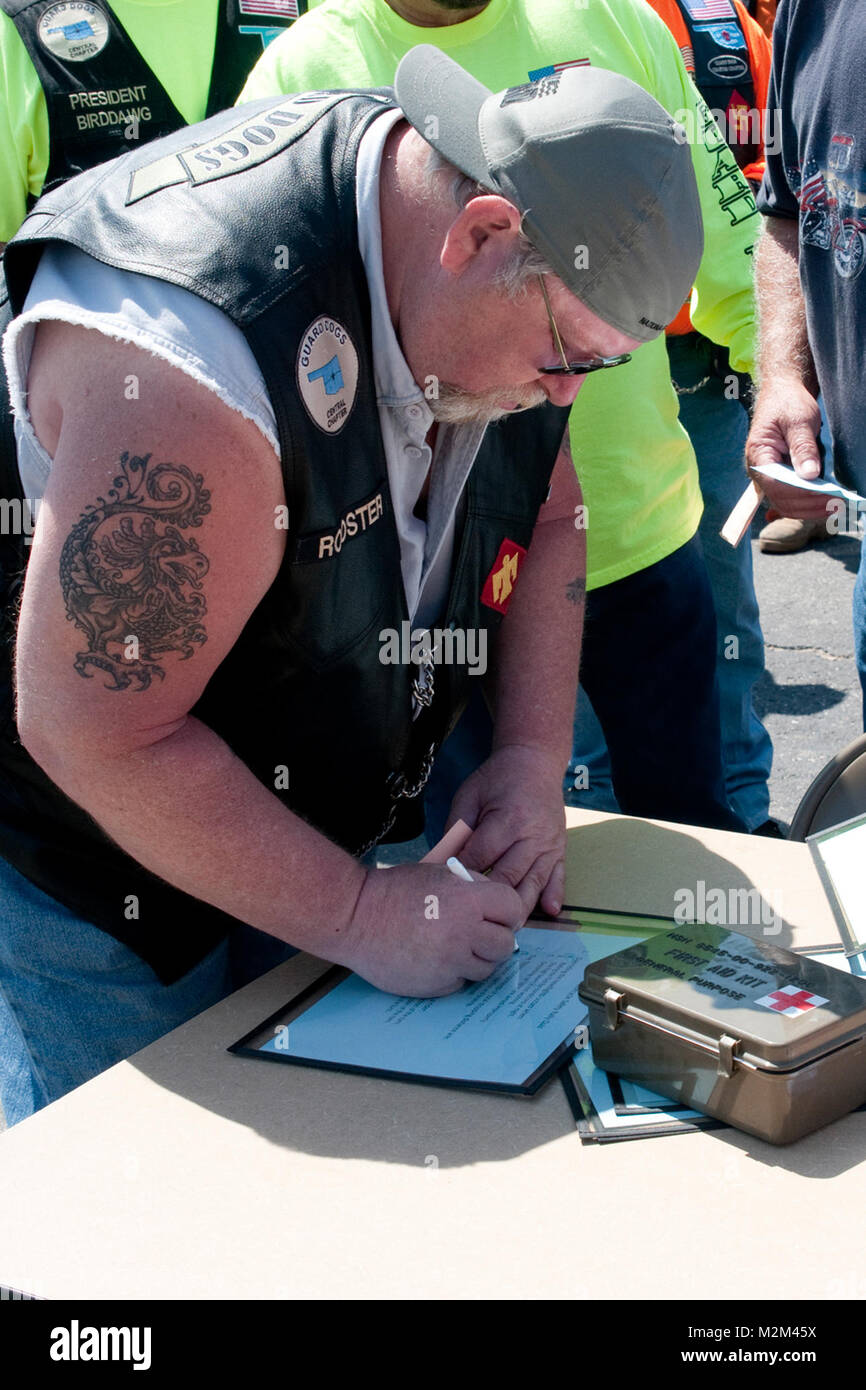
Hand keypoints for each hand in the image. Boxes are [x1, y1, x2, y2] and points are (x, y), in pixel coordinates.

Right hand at [341, 863, 522, 996]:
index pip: (513, 910)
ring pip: (485, 969)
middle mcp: (465, 935)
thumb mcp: (439, 874)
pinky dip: (453, 974)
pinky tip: (434, 959)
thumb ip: (472, 887)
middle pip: (505, 945)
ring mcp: (450, 963)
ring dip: (475, 959)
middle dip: (495, 939)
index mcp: (468, 901)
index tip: (496, 915)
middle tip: (477, 934)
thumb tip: (497, 905)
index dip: (506, 912)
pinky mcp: (436, 985)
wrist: (355, 918)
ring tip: (453, 946)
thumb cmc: (394, 891)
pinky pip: (460, 983)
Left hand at [446, 744, 566, 917]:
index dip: (461, 873)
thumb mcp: (469, 795)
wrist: (535, 762)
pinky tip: (547, 912)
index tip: (445, 889)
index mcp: (508, 819)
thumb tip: (441, 862)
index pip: (481, 856)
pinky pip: (559, 877)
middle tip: (468, 915)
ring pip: (533, 883)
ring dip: (517, 906)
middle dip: (487, 897)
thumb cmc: (498, 778)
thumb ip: (457, 828)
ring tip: (500, 926)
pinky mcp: (560, 849)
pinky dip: (553, 895)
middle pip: (508, 876)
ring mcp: (549, 844)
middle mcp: (533, 835)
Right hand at [745, 379, 829, 519]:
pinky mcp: (779, 477)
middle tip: (838, 504)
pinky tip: (823, 504)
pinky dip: (806, 504)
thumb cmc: (787, 403)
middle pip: (781, 500)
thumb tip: (810, 475)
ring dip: (809, 508)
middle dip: (809, 505)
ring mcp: (768, 477)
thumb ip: (803, 448)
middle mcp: (760, 471)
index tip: (827, 494)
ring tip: (834, 506)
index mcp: (759, 455)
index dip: (802, 493)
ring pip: (786, 504)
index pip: (777, 485)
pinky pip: (790, 498)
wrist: (782, 394)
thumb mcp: (799, 420)